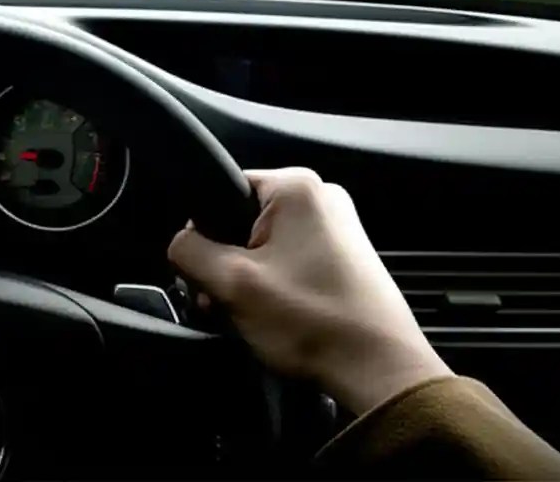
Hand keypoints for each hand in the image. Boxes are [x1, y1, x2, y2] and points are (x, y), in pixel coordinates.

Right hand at [168, 167, 451, 415]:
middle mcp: (320, 198)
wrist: (379, 372)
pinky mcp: (341, 258)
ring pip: (261, 246)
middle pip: (239, 222)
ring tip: (248, 315)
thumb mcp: (231, 284)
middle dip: (223, 265)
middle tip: (223, 301)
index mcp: (296, 188)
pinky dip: (271, 287)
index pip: (219, 191)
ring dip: (244, 281)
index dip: (203, 234)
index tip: (209, 273)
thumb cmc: (315, 323)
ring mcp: (335, 228)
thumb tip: (180, 243)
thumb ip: (189, 252)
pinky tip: (272, 317)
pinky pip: (286, 262)